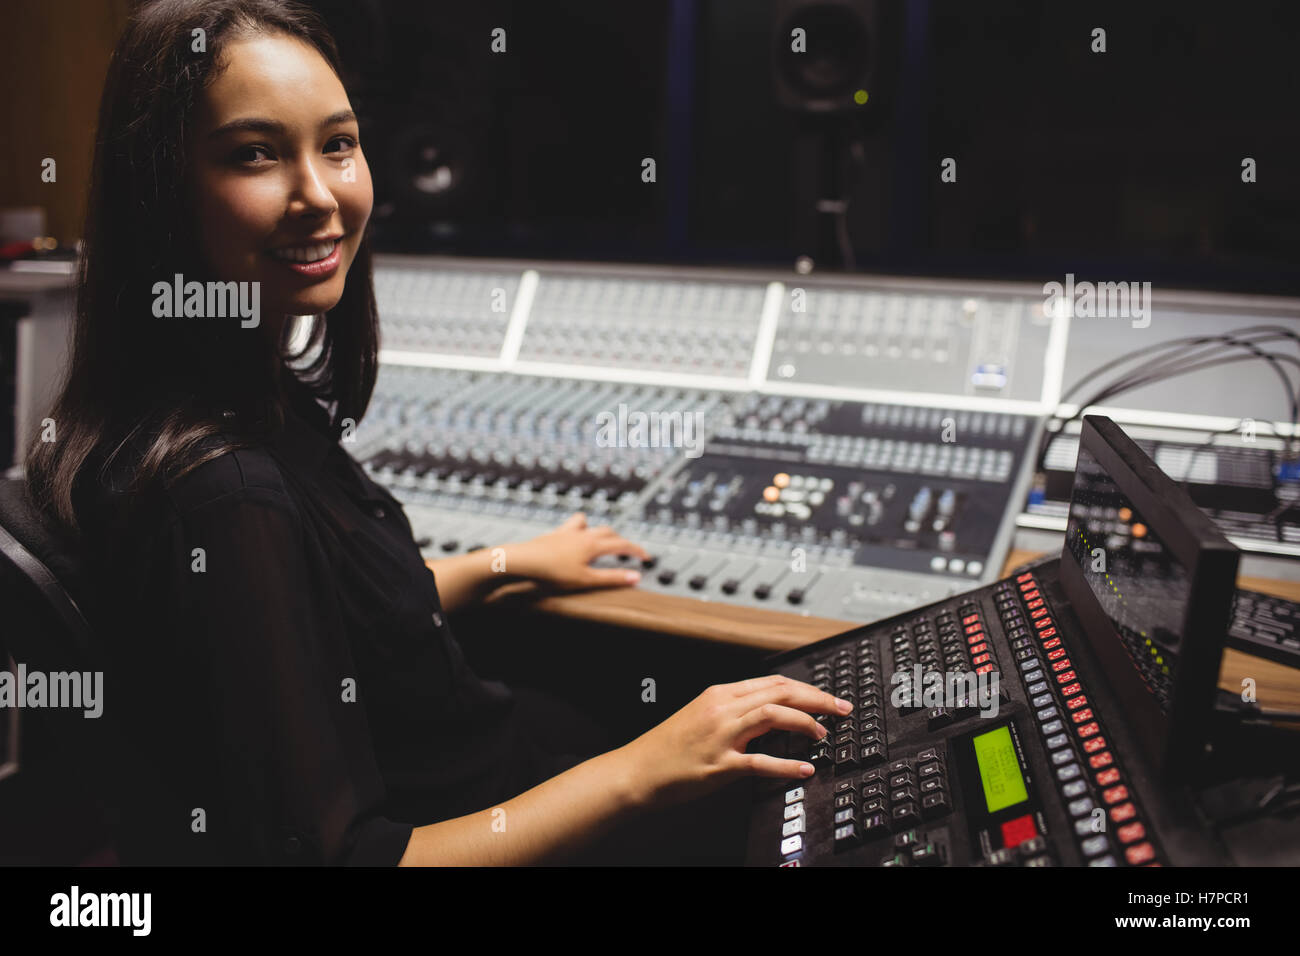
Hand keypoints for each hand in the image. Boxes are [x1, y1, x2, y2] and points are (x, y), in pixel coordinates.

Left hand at [505, 512, 650, 590]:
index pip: (622, 544)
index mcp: (592, 544)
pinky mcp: (553, 535)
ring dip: (596, 528)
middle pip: (608, 531)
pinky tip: (571, 539)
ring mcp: (566, 532)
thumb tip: (635, 577)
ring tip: (597, 538)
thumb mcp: (586, 580)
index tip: (646, 557)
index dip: (637, 550)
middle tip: (626, 551)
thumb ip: (612, 578)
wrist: (522, 561)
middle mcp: (581, 534)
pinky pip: (569, 526)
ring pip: (587, 522)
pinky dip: (576, 530)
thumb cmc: (551, 571)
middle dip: (620, 540)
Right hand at [615, 675, 851, 807]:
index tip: (827, 697)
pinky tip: (804, 769)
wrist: (637, 770)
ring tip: (824, 734)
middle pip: (780, 692)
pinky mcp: (719, 764)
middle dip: (817, 698)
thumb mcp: (701, 715)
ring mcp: (721, 735)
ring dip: (806, 723)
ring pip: (774, 715)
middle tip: (842, 708)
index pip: (773, 681)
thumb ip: (734, 710)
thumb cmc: (667, 747)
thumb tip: (771, 712)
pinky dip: (786, 765)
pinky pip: (760, 761)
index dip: (806, 688)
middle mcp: (722, 708)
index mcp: (719, 694)